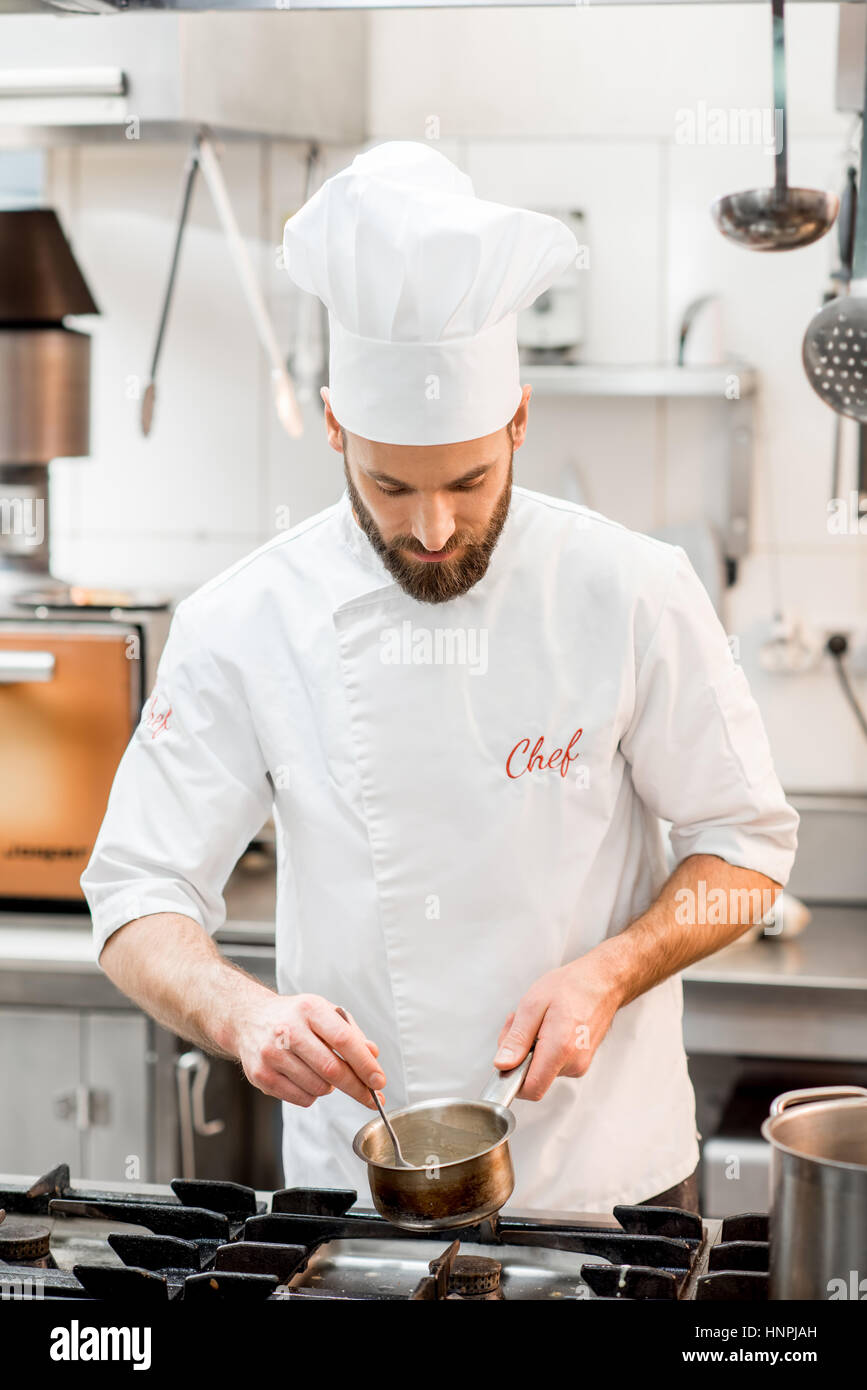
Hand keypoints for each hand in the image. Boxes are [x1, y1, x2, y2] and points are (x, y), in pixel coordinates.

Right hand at [235, 994, 383, 1109]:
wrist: (248, 1019)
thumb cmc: (294, 1017)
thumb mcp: (324, 1013)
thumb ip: (351, 1033)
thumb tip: (373, 1056)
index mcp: (309, 1009)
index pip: (344, 1040)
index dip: (365, 1064)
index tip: (379, 1081)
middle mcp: (288, 1030)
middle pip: (332, 1069)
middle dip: (357, 1087)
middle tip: (372, 1097)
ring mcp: (272, 1054)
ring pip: (318, 1087)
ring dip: (331, 1088)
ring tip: (323, 1072)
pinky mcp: (262, 1075)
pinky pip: (302, 1098)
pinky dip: (312, 1094)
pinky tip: (305, 1078)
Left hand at [493, 953, 623, 1100]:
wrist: (603, 982)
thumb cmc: (573, 986)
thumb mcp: (533, 1004)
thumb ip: (517, 1038)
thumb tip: (503, 1064)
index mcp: (560, 1048)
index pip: (531, 1089)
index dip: (511, 1078)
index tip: (506, 1057)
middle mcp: (574, 1063)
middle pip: (532, 1077)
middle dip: (518, 1054)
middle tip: (520, 1023)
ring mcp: (579, 1065)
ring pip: (541, 1070)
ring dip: (530, 1048)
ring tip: (537, 1020)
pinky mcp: (580, 1062)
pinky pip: (552, 1063)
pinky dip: (542, 1048)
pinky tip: (547, 1026)